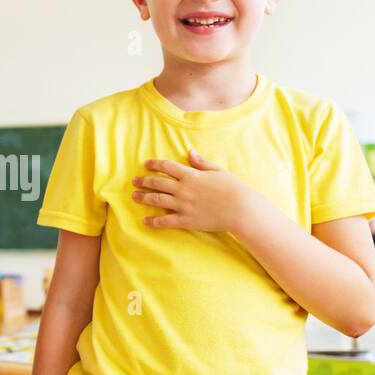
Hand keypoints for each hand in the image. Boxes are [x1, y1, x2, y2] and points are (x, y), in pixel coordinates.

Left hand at [132, 150, 253, 232]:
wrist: (241, 209)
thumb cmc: (233, 188)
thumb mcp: (217, 171)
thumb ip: (201, 162)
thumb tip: (190, 152)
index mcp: (191, 175)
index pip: (167, 166)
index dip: (154, 164)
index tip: (146, 165)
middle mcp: (183, 189)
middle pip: (157, 183)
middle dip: (144, 181)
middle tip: (134, 181)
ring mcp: (183, 205)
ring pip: (157, 200)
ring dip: (143, 198)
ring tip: (134, 197)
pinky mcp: (186, 220)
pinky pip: (165, 221)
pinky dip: (154, 222)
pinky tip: (145, 222)